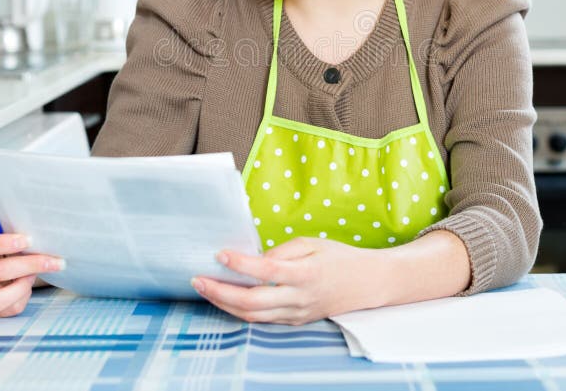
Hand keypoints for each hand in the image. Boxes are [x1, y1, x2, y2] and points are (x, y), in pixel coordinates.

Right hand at [0, 227, 65, 317]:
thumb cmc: (10, 246)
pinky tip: (28, 284)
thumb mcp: (10, 232)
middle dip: (30, 264)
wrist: (10, 261)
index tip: (28, 240)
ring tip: (34, 275)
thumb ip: (16, 228)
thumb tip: (39, 225)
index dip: (3, 243)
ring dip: (23, 286)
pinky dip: (24, 296)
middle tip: (51, 259)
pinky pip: (9, 308)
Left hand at [191, 237, 387, 324]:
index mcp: (306, 274)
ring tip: (204, 289)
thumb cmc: (340, 258)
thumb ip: (282, 252)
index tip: (220, 254)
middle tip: (197, 279)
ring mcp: (296, 315)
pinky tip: (225, 298)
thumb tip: (253, 260)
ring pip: (253, 316)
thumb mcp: (313, 244)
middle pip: (252, 302)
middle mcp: (299, 299)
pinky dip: (240, 310)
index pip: (267, 271)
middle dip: (220, 292)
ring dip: (224, 304)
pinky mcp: (294, 322)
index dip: (241, 264)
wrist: (368, 284)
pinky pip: (262, 319)